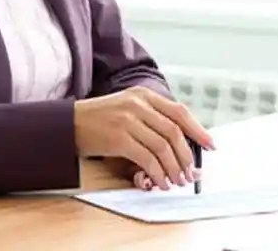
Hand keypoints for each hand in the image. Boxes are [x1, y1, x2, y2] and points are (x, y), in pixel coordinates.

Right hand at [74, 86, 213, 190]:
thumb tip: (179, 143)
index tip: (210, 145)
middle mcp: (139, 104)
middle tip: (190, 173)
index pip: (179, 112)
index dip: (198, 129)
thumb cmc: (100, 119)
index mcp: (144, 95)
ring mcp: (129, 120)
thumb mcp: (128, 107)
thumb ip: (152, 117)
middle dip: (186, 156)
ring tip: (177, 181)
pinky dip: (157, 172)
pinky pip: (147, 158)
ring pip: (163, 147)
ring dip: (173, 168)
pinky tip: (159, 182)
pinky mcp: (119, 138)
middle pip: (174, 132)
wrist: (68, 123)